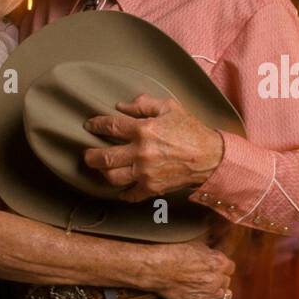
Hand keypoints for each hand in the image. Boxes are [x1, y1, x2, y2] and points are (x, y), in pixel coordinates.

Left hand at [84, 95, 224, 201]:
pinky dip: (123, 193)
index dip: (96, 125)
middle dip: (90, 156)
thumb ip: (144, 104)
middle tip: (87, 154)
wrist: (210, 157)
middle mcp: (141, 152)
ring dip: (103, 173)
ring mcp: (145, 172)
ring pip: (112, 177)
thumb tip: (122, 106)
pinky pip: (130, 195)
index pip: (110, 126)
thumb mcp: (169, 107)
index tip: (90, 125)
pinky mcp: (152, 187)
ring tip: (102, 168)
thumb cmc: (191, 130)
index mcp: (144, 129)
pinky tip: (120, 188)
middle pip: (104, 157)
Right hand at [149, 242, 235, 298]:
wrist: (158, 269)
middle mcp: (218, 278)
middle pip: (226, 280)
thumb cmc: (173, 254)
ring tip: (207, 289)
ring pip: (223, 294)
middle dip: (218, 279)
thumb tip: (213, 257)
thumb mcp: (197, 245)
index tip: (215, 268)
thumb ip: (210, 253)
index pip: (230, 267)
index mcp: (219, 262)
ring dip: (217, 291)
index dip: (222, 267)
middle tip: (205, 277)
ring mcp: (210, 292)